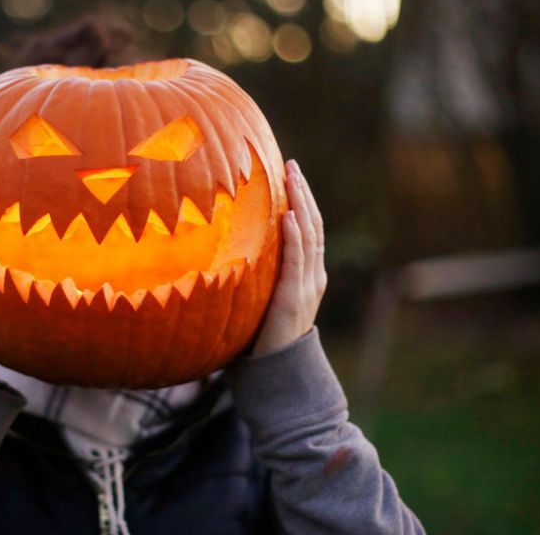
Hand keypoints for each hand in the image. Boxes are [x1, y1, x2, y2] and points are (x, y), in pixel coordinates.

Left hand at [253, 160, 327, 356]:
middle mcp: (312, 276)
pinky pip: (298, 260)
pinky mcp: (295, 297)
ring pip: (310, 236)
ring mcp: (307, 285)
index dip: (302, 201)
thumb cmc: (261, 339)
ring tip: (292, 177)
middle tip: (292, 165)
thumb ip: (255, 278)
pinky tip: (290, 215)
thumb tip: (226, 255)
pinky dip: (296, 236)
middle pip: (313, 225)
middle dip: (303, 193)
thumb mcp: (260, 300)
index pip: (309, 229)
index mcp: (306, 275)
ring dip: (301, 203)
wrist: (277, 373)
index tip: (291, 175)